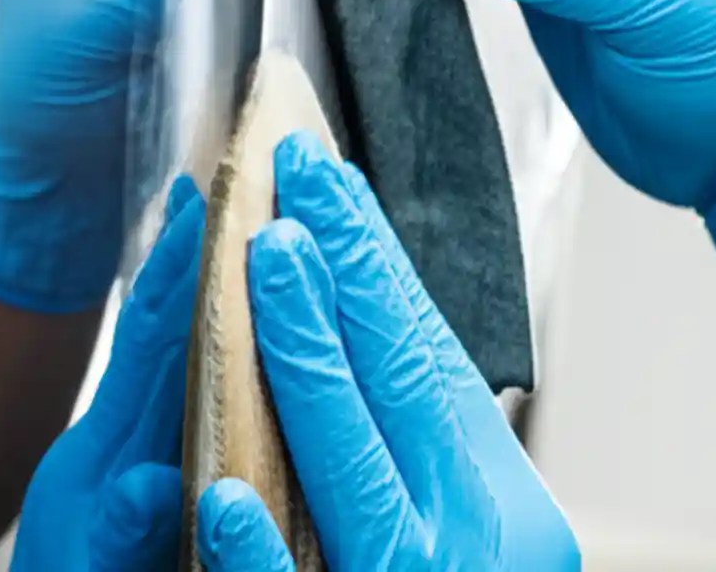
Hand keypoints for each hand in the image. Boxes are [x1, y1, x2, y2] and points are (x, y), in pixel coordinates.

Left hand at [10, 178, 201, 569]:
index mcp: (105, 463)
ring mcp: (110, 455)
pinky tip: (219, 316)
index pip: (152, 350)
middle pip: (157, 335)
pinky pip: (160, 390)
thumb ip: (120, 533)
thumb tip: (155, 484)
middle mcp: (108, 445)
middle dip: (188, 259)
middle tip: (222, 182)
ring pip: (161, 358)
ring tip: (217, 223)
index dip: (178, 276)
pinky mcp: (122, 475)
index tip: (205, 203)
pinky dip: (189, 342)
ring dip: (187, 289)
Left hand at [197, 132, 579, 570]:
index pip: (431, 363)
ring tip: (267, 264)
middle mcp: (472, 541)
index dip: (382, 270)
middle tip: (297, 180)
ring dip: (307, 365)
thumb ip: (429, 453)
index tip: (334, 189)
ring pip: (352, 472)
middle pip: (401, 388)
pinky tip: (215, 496)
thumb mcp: (463, 526)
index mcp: (501, 503)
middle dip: (346, 279)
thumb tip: (393, 358)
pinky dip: (257, 554)